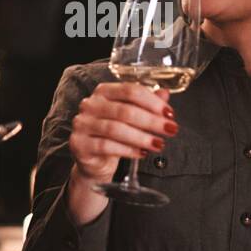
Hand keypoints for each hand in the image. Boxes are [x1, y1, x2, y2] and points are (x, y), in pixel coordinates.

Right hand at [64, 82, 173, 223]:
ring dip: (141, 137)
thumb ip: (146, 104)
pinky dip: (128, 150)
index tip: (169, 113)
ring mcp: (82, 124)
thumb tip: (164, 93)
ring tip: (159, 144)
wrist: (94, 160)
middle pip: (125, 110)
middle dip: (151, 121)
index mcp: (103, 91)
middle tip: (170, 129)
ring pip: (115, 129)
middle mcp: (90, 104)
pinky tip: (142, 153)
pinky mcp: (79, 143)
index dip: (152, 102)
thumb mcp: (131, 117)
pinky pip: (106, 146)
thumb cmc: (114, 135)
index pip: (130, 90)